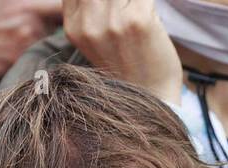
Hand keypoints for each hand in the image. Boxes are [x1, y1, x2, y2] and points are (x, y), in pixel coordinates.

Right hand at [63, 0, 182, 103]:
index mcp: (74, 27)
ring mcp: (113, 21)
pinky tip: (150, 18)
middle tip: (127, 9)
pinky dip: (148, 4)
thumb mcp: (95, 41)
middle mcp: (88, 23)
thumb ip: (91, 12)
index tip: (111, 7)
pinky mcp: (138, 20)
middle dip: (115, 1)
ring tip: (137, 13)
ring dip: (133, 1)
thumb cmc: (127, 68)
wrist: (153, 97)